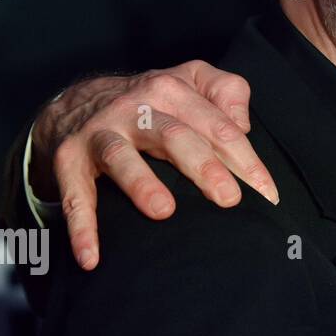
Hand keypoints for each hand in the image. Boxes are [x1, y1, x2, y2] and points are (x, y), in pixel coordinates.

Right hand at [29, 62, 278, 269]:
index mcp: (173, 90)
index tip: (267, 193)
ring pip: (121, 156)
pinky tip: (91, 257)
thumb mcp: (192, 78)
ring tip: (164, 211)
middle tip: (228, 198)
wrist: (75, 101)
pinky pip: (75, 195)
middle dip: (203, 166)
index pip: (218, 126)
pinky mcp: (69, 159)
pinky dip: (80, 226)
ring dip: (141, 183)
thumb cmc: (153, 99)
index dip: (246, 159)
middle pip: (175, 136)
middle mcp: (136, 108)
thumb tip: (244, 125)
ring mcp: (101, 133)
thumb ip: (228, 91)